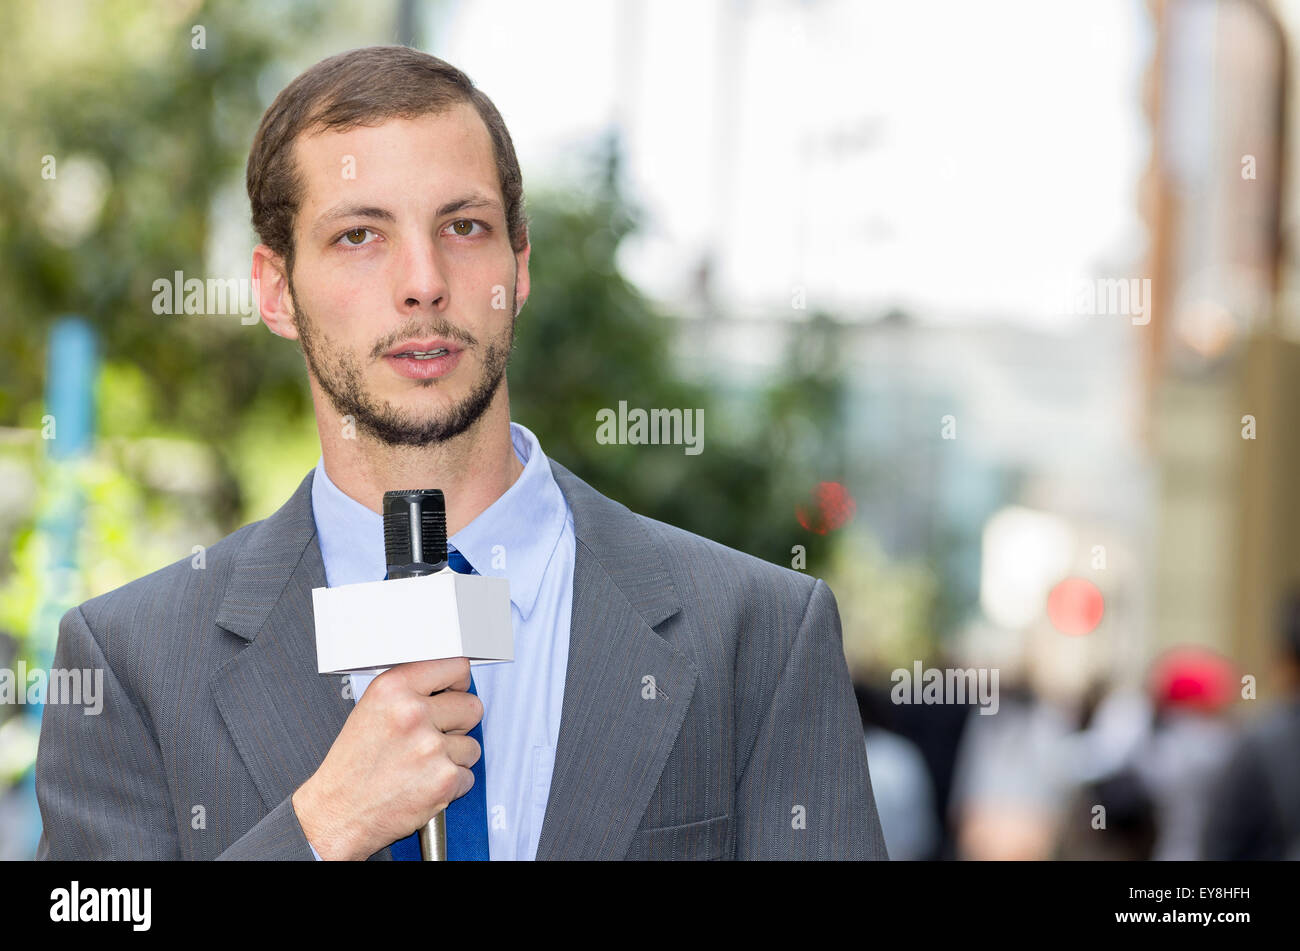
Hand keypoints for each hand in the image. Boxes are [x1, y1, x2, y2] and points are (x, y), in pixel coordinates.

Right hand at [292, 657, 481, 859]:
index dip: (458, 683)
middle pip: (472, 706)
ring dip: (454, 758)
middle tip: (435, 737)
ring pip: (472, 745)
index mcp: (393, 688)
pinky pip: (468, 776)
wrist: (338, 812)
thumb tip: (448, 683)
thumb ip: (409, 691)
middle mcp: (412, 713)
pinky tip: (423, 784)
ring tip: (422, 765)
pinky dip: (451, 785)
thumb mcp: (371, 709)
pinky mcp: (443, 779)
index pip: (455, 667)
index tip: (455, 693)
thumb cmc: (352, 766)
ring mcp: (430, 747)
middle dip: (460, 724)